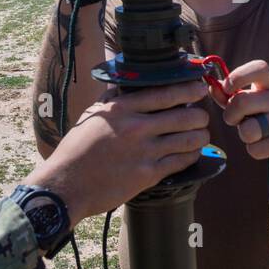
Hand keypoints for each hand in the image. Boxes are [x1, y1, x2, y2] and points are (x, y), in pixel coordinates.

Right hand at [30, 80, 210, 222]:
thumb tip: (128, 85)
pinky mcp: (148, 174)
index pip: (165, 93)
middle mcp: (136, 127)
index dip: (189, 89)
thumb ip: (113, 98)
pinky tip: (192, 152)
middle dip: (200, 115)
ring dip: (201, 135)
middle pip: (185, 115)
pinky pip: (181, 161)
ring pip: (189, 139)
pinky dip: (192, 155)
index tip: (200, 87)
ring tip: (202, 134)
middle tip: (202, 116)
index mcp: (122, 108)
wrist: (66, 184)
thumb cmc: (76, 149)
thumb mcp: (92, 114)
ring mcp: (144, 151)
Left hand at [217, 60, 268, 177]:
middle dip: (230, 115)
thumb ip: (229, 96)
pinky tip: (263, 146)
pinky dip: (253, 150)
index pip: (259, 67)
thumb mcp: (249, 104)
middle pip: (242, 102)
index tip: (227, 88)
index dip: (238, 76)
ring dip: (243, 134)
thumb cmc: (264, 119)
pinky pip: (255, 148)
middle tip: (234, 120)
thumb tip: (212, 87)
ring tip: (252, 133)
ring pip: (248, 129)